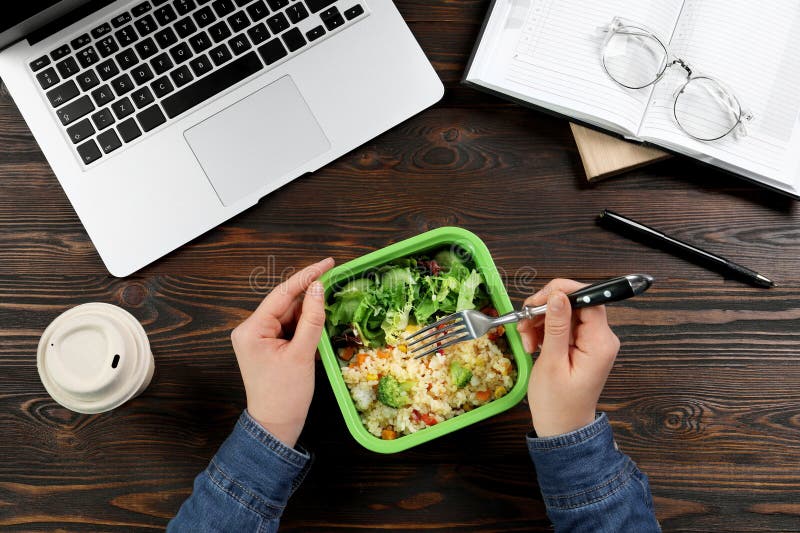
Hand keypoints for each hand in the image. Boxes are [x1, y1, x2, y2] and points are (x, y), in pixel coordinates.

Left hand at [231, 257, 334, 446]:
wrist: (276, 426)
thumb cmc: (286, 394)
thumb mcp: (302, 354)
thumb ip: (311, 319)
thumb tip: (319, 288)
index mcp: (251, 329)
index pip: (282, 293)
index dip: (307, 275)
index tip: (328, 262)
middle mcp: (250, 329)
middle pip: (285, 302)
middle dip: (310, 292)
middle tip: (337, 277)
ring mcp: (258, 338)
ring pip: (289, 313)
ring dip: (309, 308)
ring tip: (333, 297)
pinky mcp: (267, 345)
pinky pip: (288, 326)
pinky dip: (305, 322)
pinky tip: (321, 316)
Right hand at [516, 279, 619, 436]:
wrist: (562, 428)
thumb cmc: (557, 403)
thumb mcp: (552, 362)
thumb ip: (556, 326)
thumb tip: (557, 295)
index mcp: (600, 342)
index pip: (589, 298)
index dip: (562, 292)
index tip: (537, 301)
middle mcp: (601, 338)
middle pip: (575, 304)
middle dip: (546, 309)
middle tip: (525, 323)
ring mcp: (592, 341)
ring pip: (565, 313)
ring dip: (541, 321)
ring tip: (527, 340)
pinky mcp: (582, 345)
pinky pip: (563, 326)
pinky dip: (545, 330)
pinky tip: (533, 343)